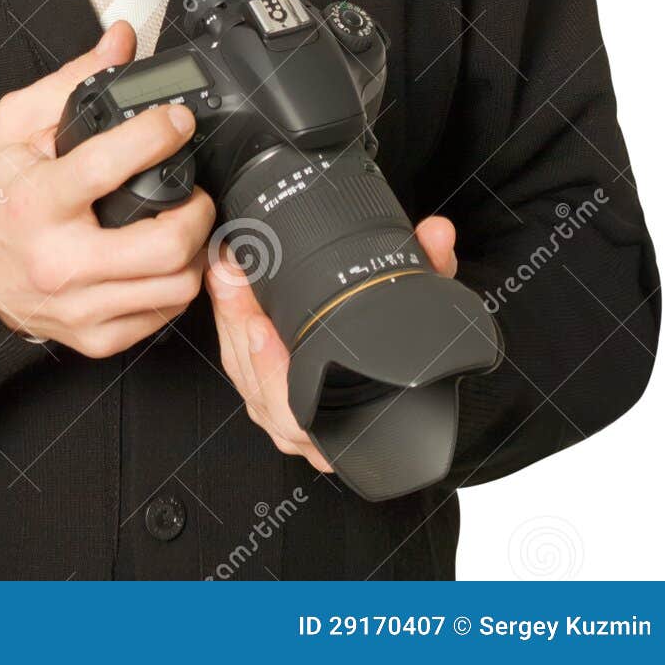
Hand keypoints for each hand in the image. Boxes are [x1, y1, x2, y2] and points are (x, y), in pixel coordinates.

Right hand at [0, 20, 215, 356]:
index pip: (108, 165)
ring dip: (196, 248)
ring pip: (175, 286)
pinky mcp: (96, 337)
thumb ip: (72, 80)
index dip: (157, 135)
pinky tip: (165, 258)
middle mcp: (59, 260)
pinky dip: (177, 283)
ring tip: (186, 221)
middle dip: (198, 208)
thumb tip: (119, 41)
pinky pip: (162, 316)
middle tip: (195, 187)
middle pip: (164, 244)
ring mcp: (80, 306)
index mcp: (36, 201)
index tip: (177, 121)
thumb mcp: (16, 125)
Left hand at [206, 214, 457, 467]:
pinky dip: (231, 330)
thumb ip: (431, 270)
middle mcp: (316, 431)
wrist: (415, 384)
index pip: (299, 412)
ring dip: (231, 325)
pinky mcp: (272, 398)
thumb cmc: (410, 351)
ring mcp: (291, 419)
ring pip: (246, 379)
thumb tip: (438, 232)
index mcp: (350, 423)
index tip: (261, 325)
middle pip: (261, 390)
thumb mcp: (423, 308)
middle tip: (232, 280)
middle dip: (240, 330)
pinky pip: (242, 370)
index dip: (272, 372)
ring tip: (226, 279)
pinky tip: (227, 294)